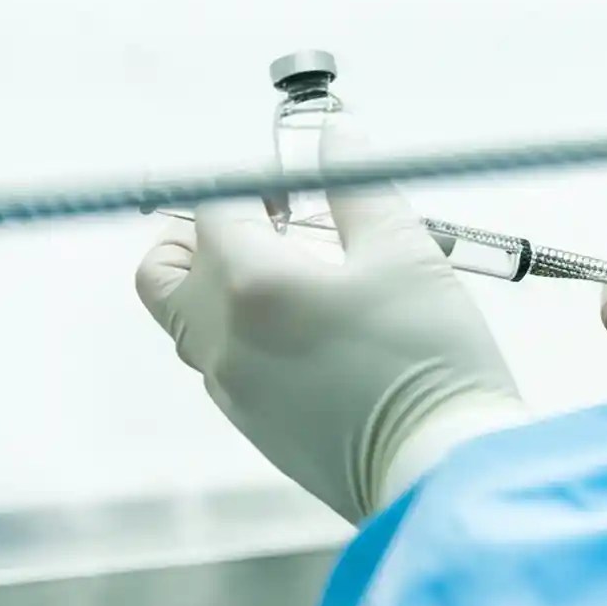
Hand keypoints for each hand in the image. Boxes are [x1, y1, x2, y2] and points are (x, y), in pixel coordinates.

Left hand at [135, 116, 529, 522]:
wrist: (442, 469)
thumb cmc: (432, 361)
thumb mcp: (408, 253)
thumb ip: (360, 184)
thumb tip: (337, 136)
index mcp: (255, 286)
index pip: (214, 206)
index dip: (249, 181)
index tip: (289, 181)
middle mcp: (225, 340)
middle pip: (164, 268)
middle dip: (202, 233)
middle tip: (264, 226)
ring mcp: (232, 390)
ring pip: (191, 320)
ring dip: (223, 284)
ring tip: (302, 279)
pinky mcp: (254, 427)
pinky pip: (224, 363)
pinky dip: (246, 331)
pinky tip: (315, 332)